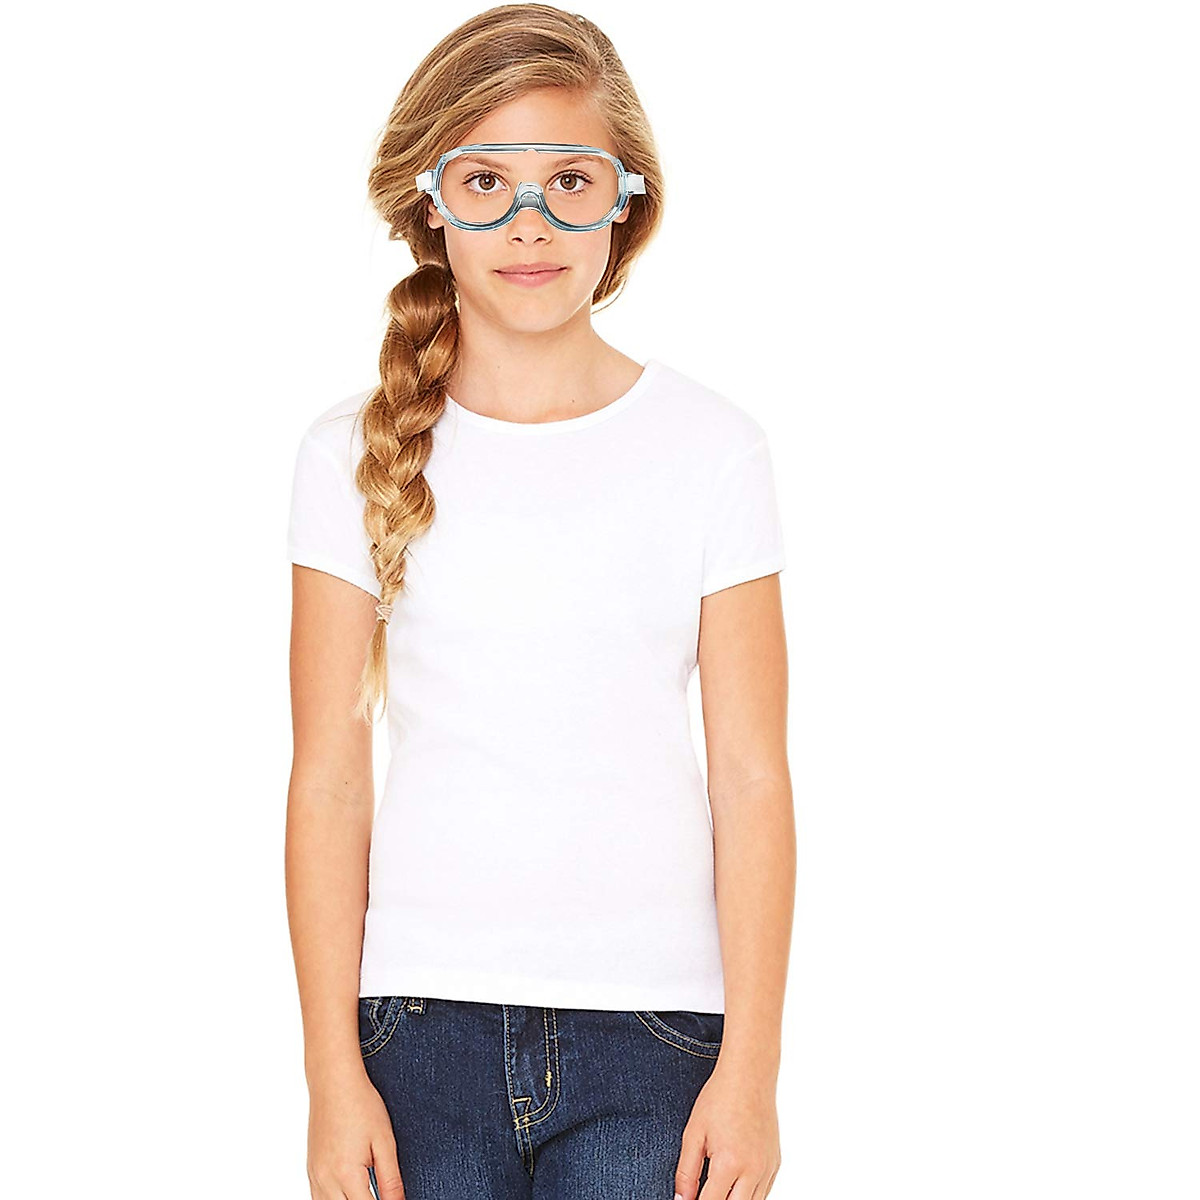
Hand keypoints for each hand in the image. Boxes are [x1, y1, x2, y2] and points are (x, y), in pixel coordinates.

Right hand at [307, 1070, 404, 1199]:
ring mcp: (315, 1175)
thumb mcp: (384, 1142)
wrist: (334, 1082)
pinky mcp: (311, 1169)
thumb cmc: (361, 1105)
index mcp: (347, 1175)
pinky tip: (348, 1194)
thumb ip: (391, 1180)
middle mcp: (326, 1180)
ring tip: (366, 1192)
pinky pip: (318, 1198)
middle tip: (380, 1194)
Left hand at [674, 1062, 780, 1198]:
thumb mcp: (694, 1134)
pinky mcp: (775, 1163)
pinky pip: (764, 1193)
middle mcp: (753, 1170)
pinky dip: (749, 1195)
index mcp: (729, 1163)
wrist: (749, 1075)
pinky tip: (734, 1185)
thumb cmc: (719, 1099)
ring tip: (718, 1187)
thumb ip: (686, 1172)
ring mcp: (767, 1168)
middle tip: (704, 1193)